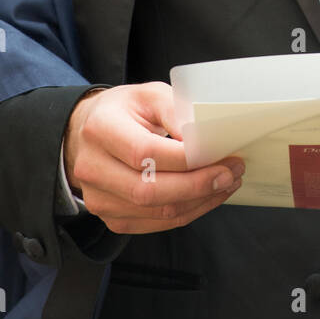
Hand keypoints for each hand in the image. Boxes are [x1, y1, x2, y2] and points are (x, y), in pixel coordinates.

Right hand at [63, 81, 244, 234]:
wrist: (88, 134)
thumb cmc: (124, 111)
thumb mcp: (149, 95)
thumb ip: (177, 112)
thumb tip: (207, 138)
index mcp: (100, 129)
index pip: (145, 152)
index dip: (186, 159)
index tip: (221, 156)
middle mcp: (93, 167)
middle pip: (150, 190)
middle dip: (199, 185)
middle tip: (231, 173)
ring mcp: (99, 198)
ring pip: (158, 211)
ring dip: (200, 201)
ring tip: (226, 182)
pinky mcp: (112, 218)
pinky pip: (157, 223)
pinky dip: (188, 211)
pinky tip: (207, 196)